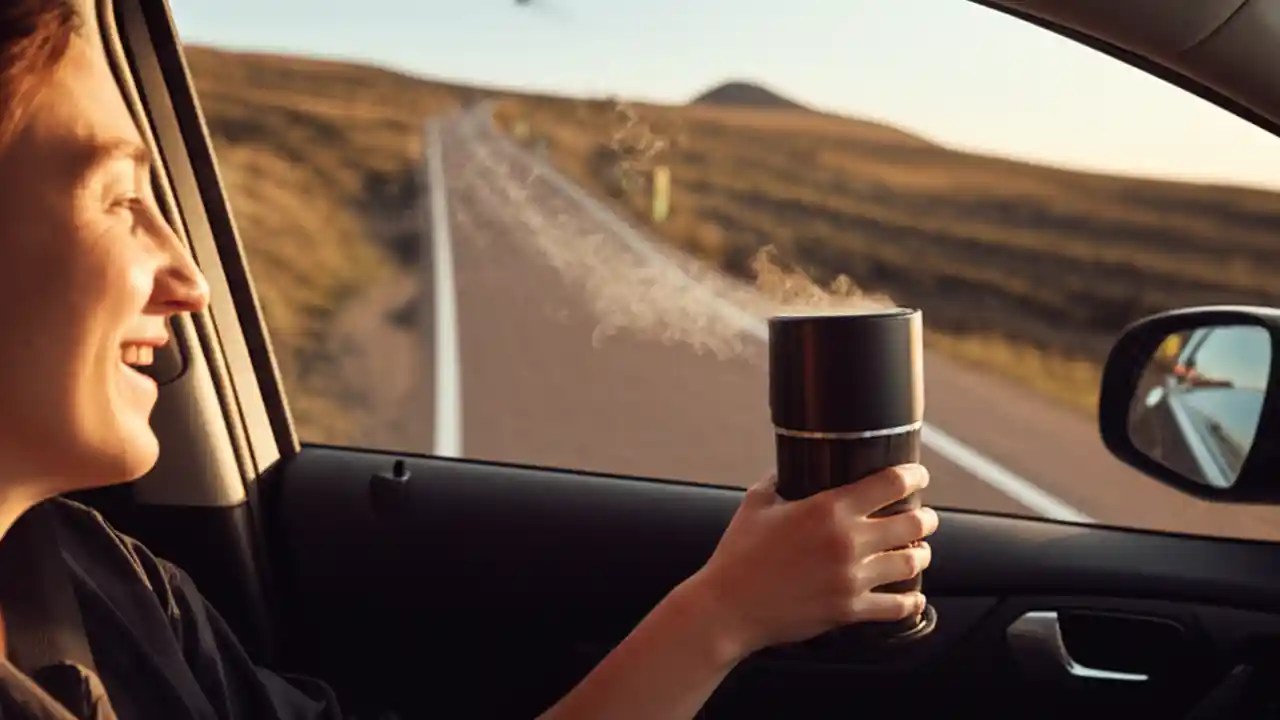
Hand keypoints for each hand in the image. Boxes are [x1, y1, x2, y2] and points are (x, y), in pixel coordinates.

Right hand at [685, 464, 936, 658]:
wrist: (728, 607)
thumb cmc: (738, 554)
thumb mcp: (757, 504)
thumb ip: (779, 481)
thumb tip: (790, 468)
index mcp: (828, 509)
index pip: (890, 484)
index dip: (913, 476)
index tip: (918, 476)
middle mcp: (847, 542)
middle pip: (913, 524)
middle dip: (925, 518)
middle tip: (924, 517)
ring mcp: (852, 578)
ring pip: (912, 563)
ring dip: (920, 555)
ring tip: (918, 552)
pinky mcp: (850, 610)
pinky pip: (898, 607)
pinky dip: (911, 601)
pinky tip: (913, 597)